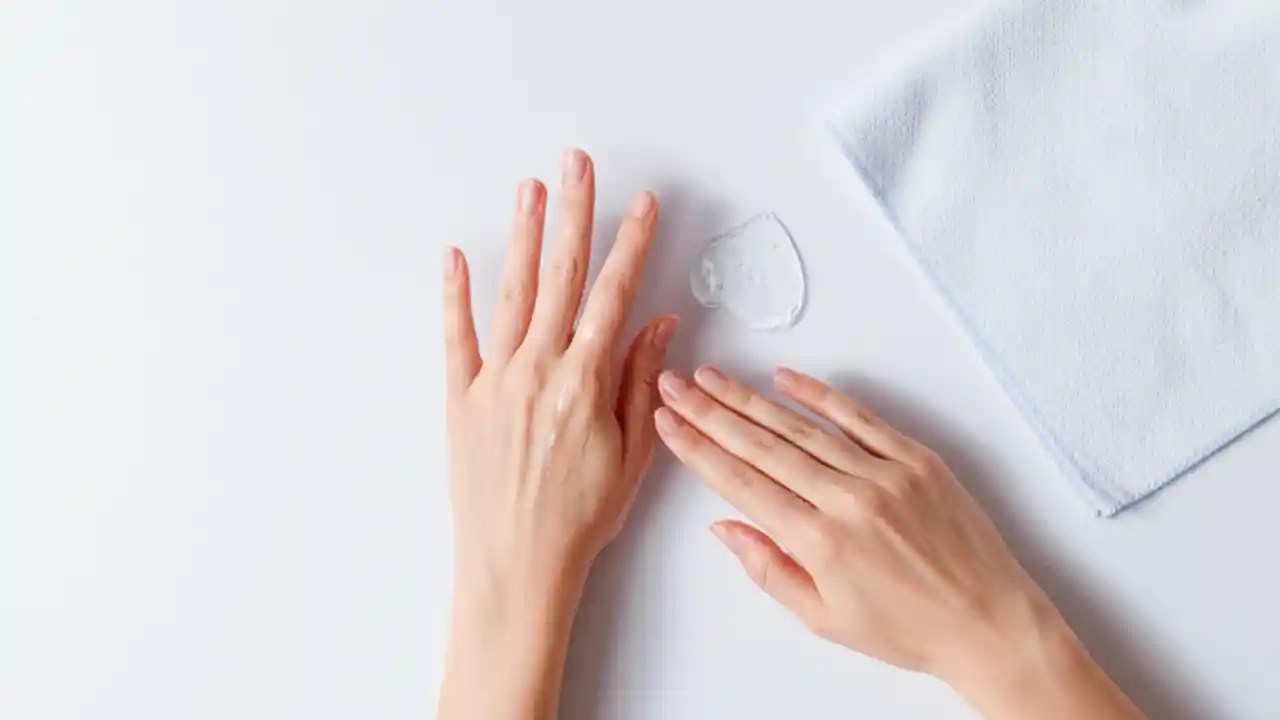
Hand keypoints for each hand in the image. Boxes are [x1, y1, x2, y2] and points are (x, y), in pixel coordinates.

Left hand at [438, 149, 674, 719]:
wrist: (517, 565)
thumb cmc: (578, 519)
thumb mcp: (633, 457)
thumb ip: (641, 384)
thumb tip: (656, 325)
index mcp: (584, 383)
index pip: (613, 296)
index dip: (630, 245)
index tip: (641, 205)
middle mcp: (538, 370)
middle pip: (561, 277)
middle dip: (573, 215)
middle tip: (577, 166)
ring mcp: (494, 381)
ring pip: (513, 293)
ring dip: (525, 237)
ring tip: (530, 188)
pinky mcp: (460, 399)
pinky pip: (456, 337)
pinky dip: (454, 295)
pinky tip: (457, 257)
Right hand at [655, 366, 1140, 719]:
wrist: (987, 622)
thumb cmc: (908, 629)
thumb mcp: (823, 618)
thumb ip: (768, 568)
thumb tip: (725, 527)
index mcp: (820, 542)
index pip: (742, 483)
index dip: (699, 450)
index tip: (669, 425)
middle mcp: (847, 500)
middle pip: (762, 446)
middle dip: (710, 413)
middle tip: (675, 386)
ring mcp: (883, 474)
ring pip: (801, 427)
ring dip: (750, 400)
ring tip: (713, 377)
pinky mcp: (916, 460)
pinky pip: (860, 418)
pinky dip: (820, 396)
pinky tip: (786, 378)